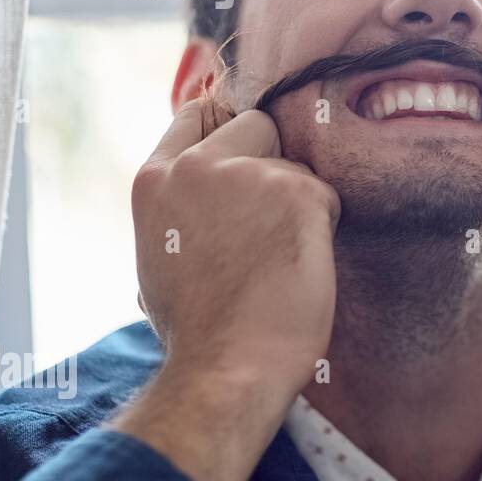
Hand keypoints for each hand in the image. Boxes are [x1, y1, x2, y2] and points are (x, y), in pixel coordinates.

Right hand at [132, 98, 340, 394]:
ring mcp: (248, 174)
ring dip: (298, 203)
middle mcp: (197, 166)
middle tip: (267, 224)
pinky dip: (322, 227)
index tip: (245, 153)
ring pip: (296, 165)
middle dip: (271, 162)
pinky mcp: (297, 191)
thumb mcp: (160, 252)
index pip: (196, 114)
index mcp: (155, 179)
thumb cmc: (198, 328)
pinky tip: (299, 265)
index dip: (226, 130)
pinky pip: (326, 195)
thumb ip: (182, 205)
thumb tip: (207, 186)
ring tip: (276, 260)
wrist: (228, 366)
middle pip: (257, 125)